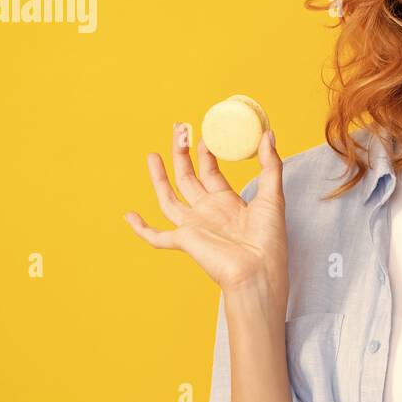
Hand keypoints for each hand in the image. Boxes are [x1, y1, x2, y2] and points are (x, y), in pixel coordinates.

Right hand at [124, 123, 288, 306]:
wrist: (259, 272)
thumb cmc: (269, 240)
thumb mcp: (273, 197)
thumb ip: (271, 165)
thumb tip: (268, 134)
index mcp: (228, 202)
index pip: (211, 172)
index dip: (205, 153)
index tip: (203, 135)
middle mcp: (208, 212)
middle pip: (188, 178)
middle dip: (181, 154)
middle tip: (177, 130)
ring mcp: (194, 226)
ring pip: (169, 198)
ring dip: (159, 178)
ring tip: (152, 155)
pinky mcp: (184, 241)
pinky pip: (156, 237)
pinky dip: (141, 228)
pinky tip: (129, 215)